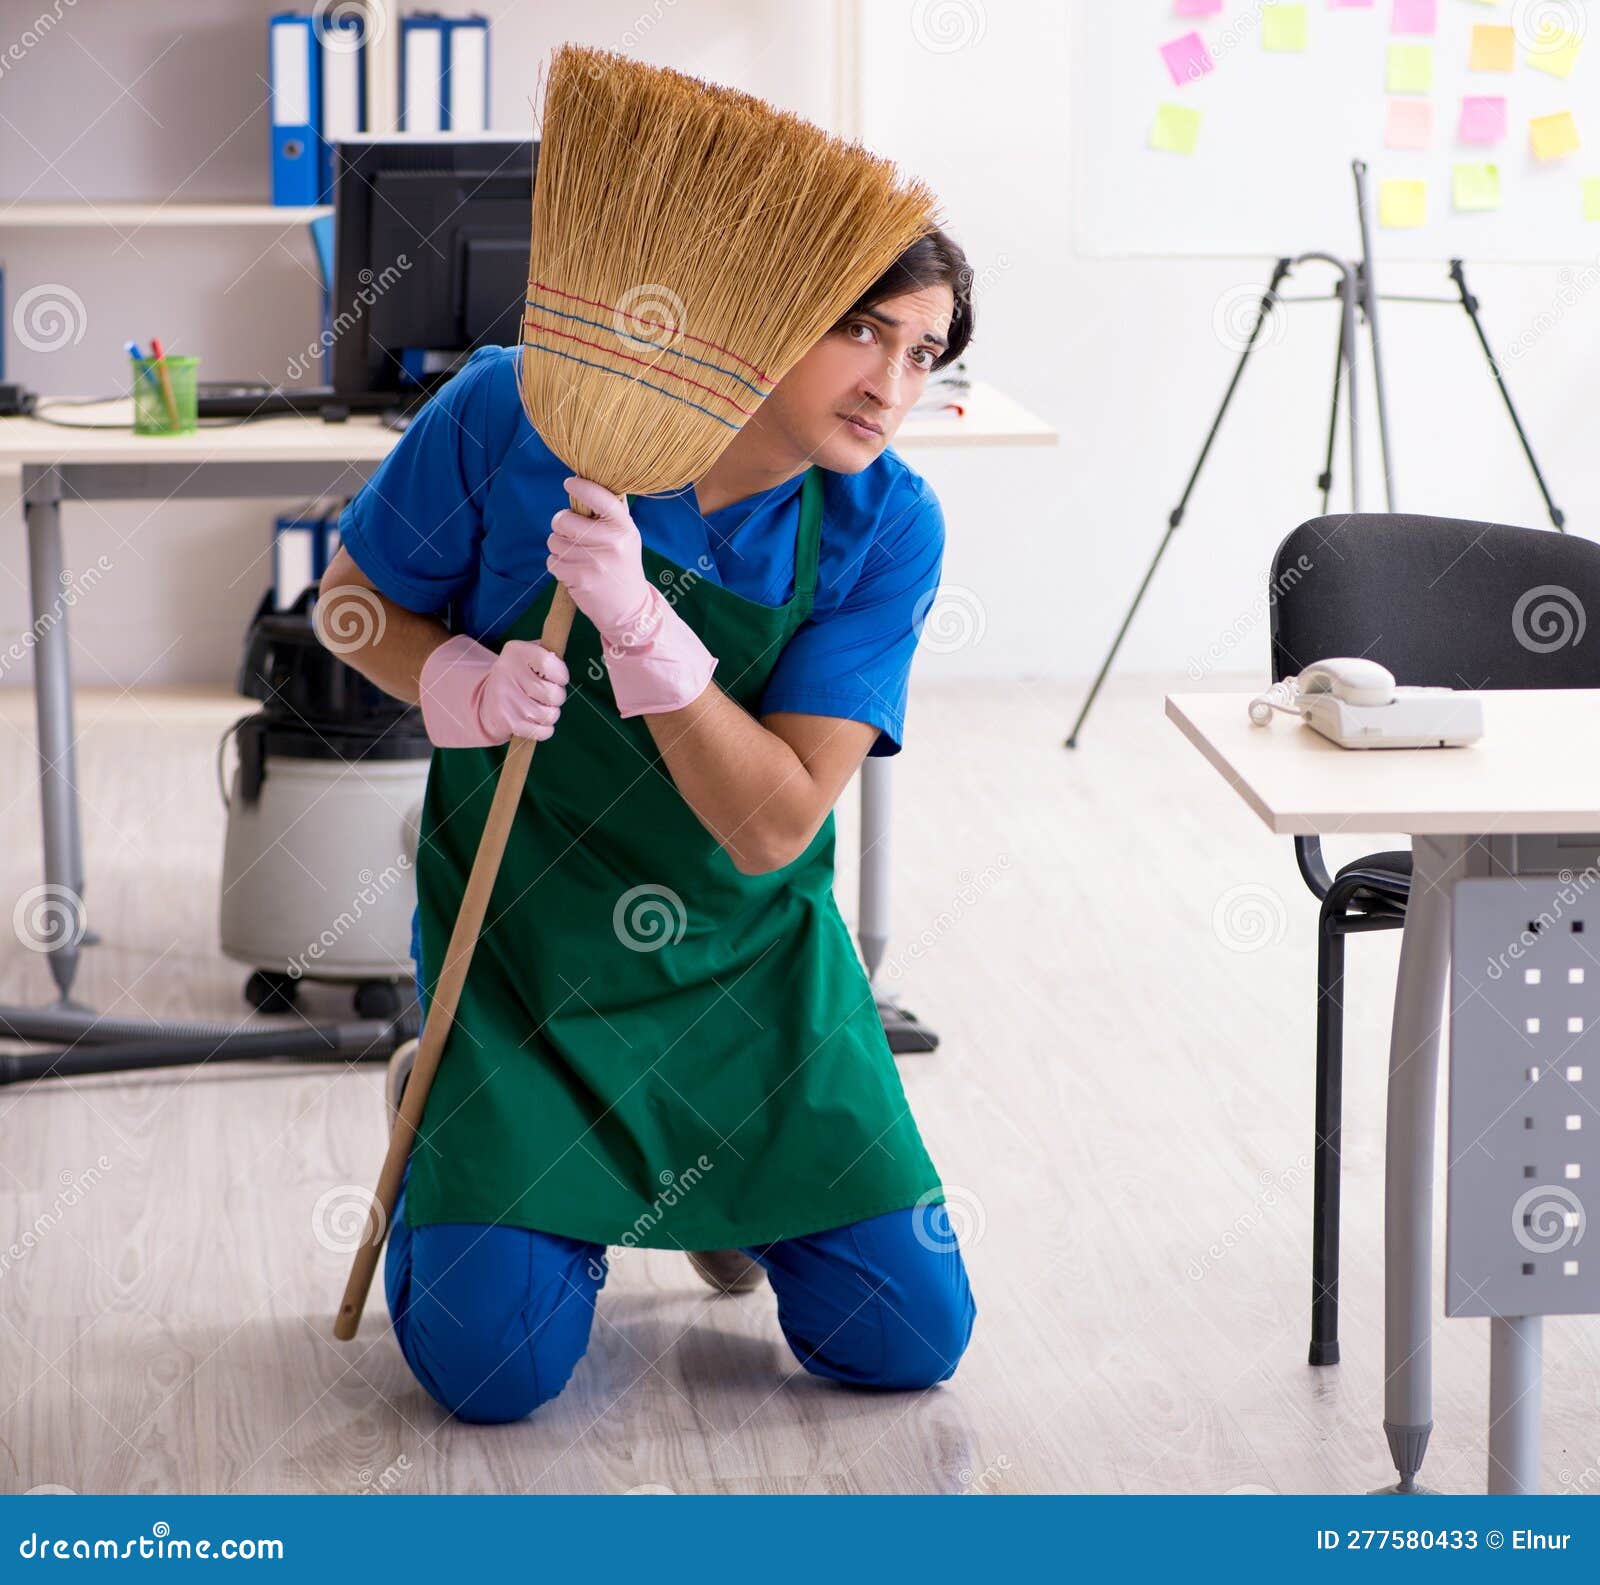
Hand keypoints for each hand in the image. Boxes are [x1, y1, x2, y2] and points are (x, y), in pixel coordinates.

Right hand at [418, 633, 568, 747]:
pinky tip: (537, 721)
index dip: (561, 675)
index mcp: (516, 651)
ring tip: (541, 706)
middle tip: (547, 694)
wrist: (489, 699)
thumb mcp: (530, 655)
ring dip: (551, 713)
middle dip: (558, 697)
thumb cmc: (522, 676)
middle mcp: (506, 672)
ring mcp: (505, 698)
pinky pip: (542, 731)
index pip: (550, 663)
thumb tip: (562, 659)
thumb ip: (550, 652)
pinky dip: (546, 729)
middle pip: (553, 694)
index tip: (558, 678)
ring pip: (549, 715)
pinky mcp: (507, 721)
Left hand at [547, 476, 654, 640]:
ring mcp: (593, 561)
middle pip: (563, 520)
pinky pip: (552, 561)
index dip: (581, 487)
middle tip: (572, 534)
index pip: (600, 497)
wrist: (629, 608)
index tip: (570, 483)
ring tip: (578, 557)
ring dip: (559, 547)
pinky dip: (558, 565)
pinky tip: (575, 571)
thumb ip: (609, 515)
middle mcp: (610, 542)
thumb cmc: (622, 567)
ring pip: (554, 541)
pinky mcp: (578, 578)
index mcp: (623, 527)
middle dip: (561, 524)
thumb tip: (582, 488)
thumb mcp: (626, 538)